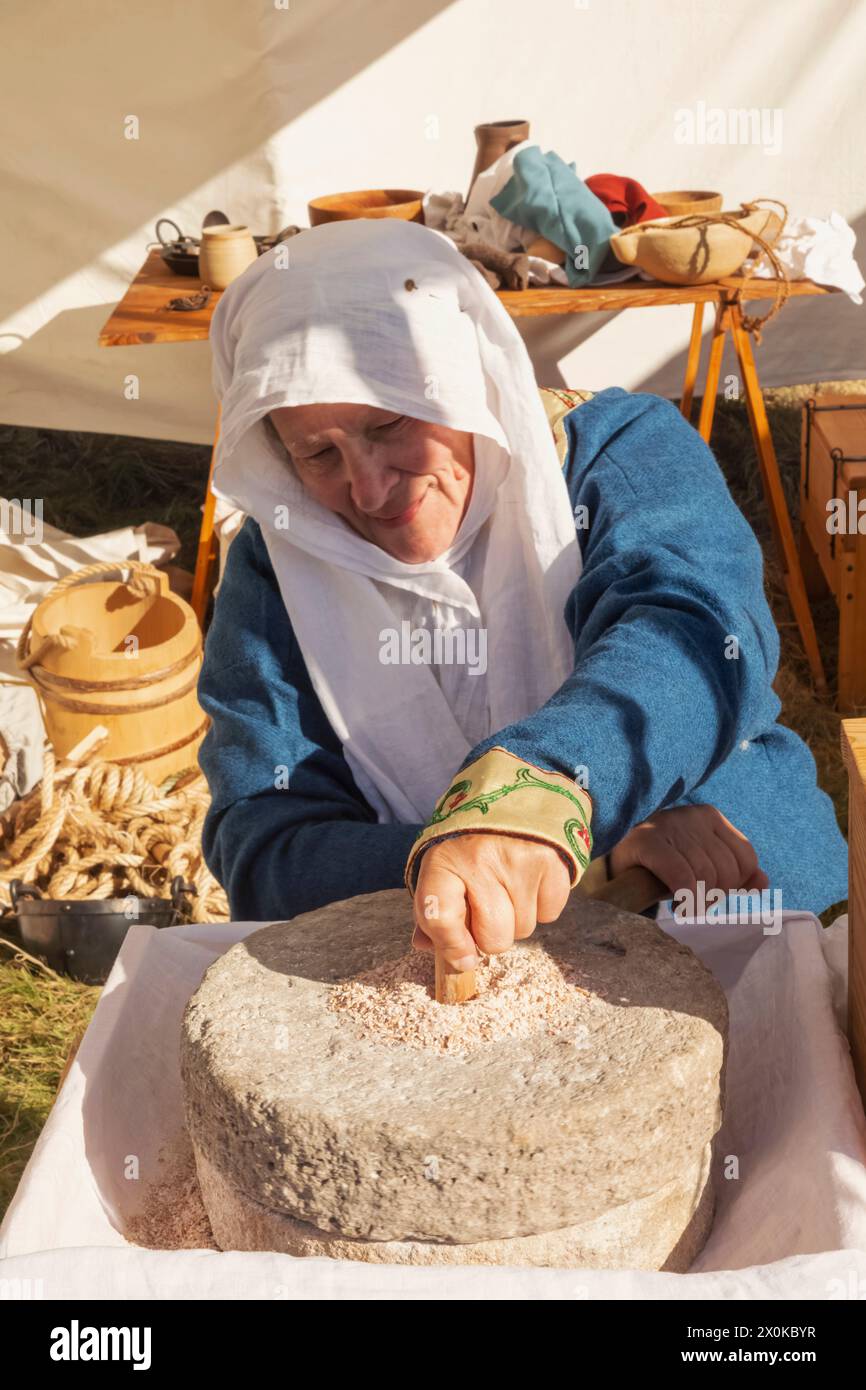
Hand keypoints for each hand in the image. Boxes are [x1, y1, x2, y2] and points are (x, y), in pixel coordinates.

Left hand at [412, 833, 571, 969]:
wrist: (513, 795)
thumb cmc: (470, 844)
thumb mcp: (442, 869)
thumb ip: (433, 911)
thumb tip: (427, 948)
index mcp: (443, 861)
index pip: (439, 919)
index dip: (451, 947)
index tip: (462, 958)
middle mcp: (481, 860)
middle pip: (494, 939)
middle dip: (491, 936)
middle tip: (489, 910)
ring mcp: (520, 861)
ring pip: (524, 930)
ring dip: (517, 919)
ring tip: (509, 887)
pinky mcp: (552, 862)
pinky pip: (550, 914)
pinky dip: (541, 905)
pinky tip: (529, 880)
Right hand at [609, 804, 768, 897]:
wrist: (615, 863)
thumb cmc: (662, 867)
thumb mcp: (702, 868)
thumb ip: (735, 875)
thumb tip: (763, 881)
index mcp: (711, 817)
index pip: (746, 857)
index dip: (735, 885)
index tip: (712, 895)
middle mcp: (692, 815)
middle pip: (727, 869)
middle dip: (714, 896)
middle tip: (694, 903)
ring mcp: (668, 824)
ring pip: (706, 875)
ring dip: (698, 901)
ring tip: (683, 904)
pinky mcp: (646, 840)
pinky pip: (683, 877)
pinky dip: (687, 898)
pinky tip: (679, 905)